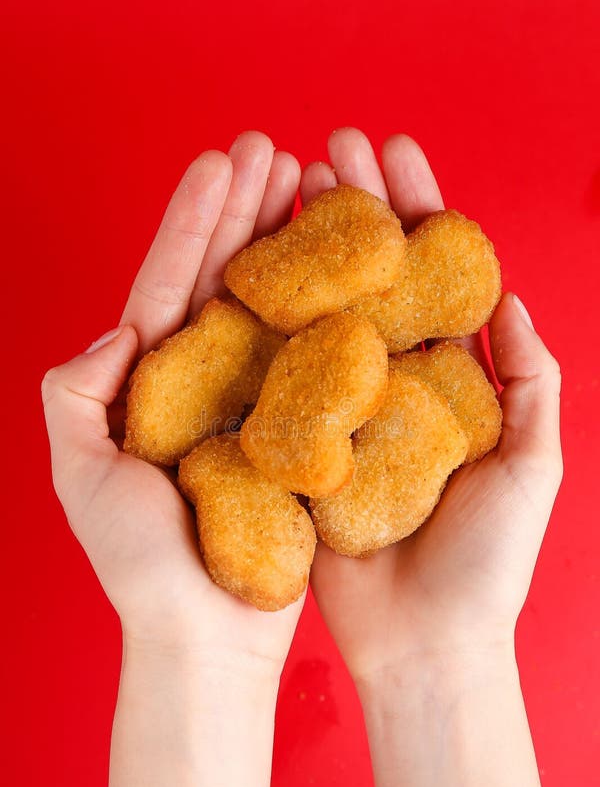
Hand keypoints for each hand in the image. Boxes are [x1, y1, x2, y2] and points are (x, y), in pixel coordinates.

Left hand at [42, 132, 303, 675]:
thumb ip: (75, 398)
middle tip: (273, 152)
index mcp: (147, 383)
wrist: (207, 635)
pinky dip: (328, 311)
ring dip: (288, 246)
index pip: (169, 284)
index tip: (221, 164)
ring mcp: (251, 403)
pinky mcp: (295, 432)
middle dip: (246, 214)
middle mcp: (200, 382)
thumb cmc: (141, 567)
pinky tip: (348, 269)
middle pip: (224, 280)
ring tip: (312, 188)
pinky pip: (314, 361)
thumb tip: (115, 328)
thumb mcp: (83, 478)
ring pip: (272, 310)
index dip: (194, 222)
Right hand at [304, 128, 562, 685]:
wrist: (421, 644)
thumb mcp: (533, 466)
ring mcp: (344, 410)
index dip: (418, 212)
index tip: (395, 152)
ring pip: (322, 313)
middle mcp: (395, 383)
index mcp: (453, 379)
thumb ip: (530, 383)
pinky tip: (247, 270)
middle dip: (355, 210)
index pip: (436, 278)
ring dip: (306, 249)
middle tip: (328, 147)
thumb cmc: (487, 564)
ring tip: (285, 187)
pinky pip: (280, 377)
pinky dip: (266, 324)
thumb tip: (511, 301)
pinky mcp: (301, 444)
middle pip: (374, 280)